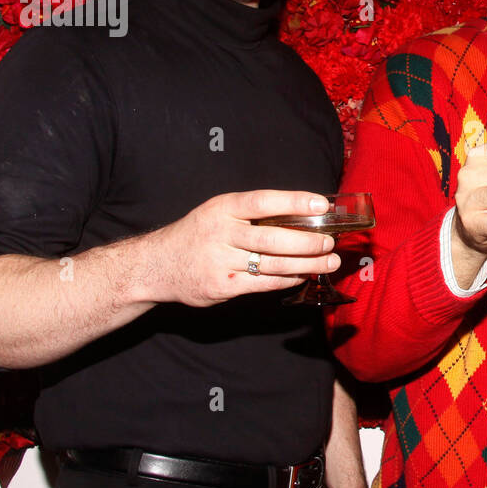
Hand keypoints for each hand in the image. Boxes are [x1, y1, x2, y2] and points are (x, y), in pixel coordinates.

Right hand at [144, 189, 340, 305]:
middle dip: (308, 241)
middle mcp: (221, 233)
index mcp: (223, 208)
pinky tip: (303, 275)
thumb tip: (301, 213)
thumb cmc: (197, 235)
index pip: (263, 201)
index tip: (322, 204)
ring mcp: (220, 261)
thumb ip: (251, 213)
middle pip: (273, 238)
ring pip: (273, 263)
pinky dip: (287, 279)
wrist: (155, 265)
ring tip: (329, 261)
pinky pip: (263, 283)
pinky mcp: (222, 286)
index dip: (295, 201)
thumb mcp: (217, 212)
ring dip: (306, 263)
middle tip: (331, 243)